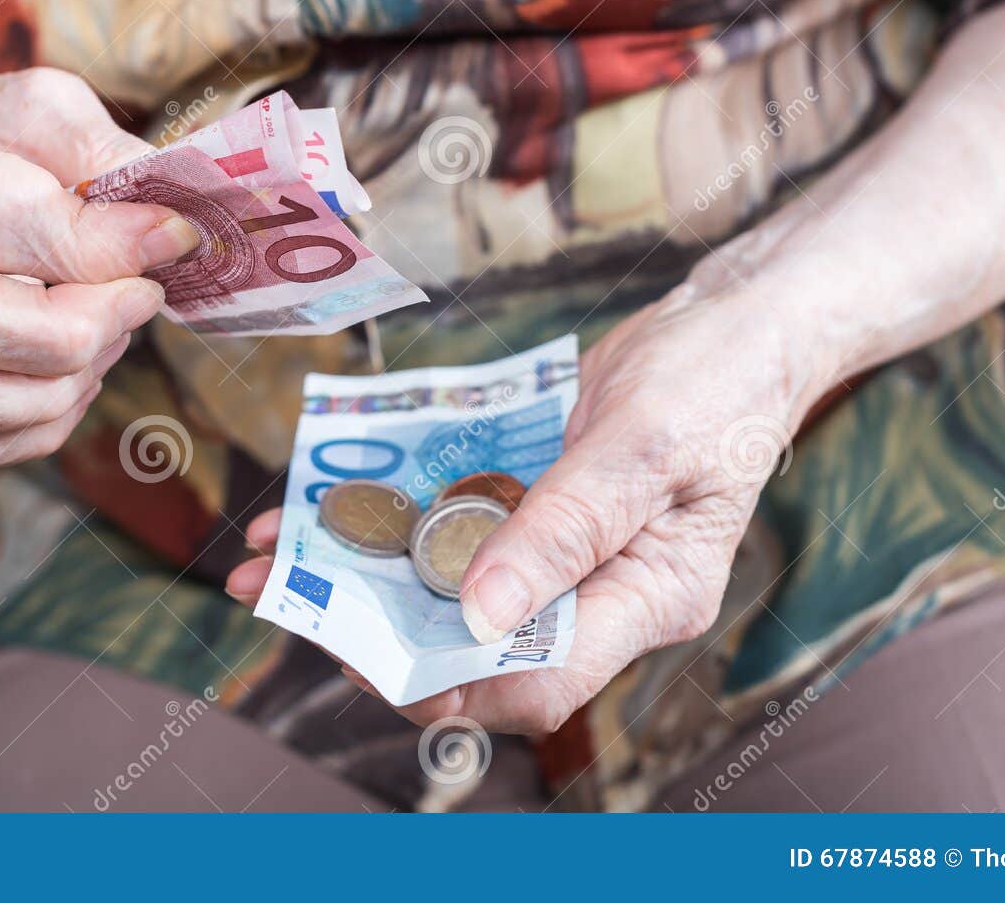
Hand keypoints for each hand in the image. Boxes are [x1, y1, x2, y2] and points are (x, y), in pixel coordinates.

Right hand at [0, 67, 197, 473]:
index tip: (174, 236)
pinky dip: (41, 421)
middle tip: (140, 294)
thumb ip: (103, 157)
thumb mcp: (43, 113)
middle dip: (79, 323)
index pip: (0, 215)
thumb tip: (167, 232)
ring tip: (107, 326)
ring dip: (66, 378)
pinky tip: (69, 369)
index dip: (103, 241)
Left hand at [227, 276, 826, 732]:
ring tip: (273, 557)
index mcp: (647, 601)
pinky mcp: (532, 512)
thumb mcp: (642, 448)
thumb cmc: (716, 382)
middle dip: (375, 630)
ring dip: (361, 578)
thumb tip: (481, 616)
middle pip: (475, 646)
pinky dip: (389, 523)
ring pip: (448, 591)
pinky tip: (324, 508)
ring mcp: (562, 556)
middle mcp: (598, 595)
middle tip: (283, 595)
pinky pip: (452, 531)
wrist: (731, 325)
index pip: (536, 681)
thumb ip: (564, 531)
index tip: (360, 647)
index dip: (444, 679)